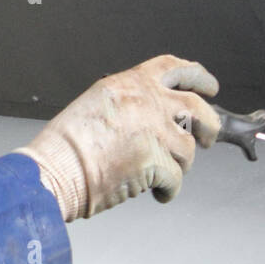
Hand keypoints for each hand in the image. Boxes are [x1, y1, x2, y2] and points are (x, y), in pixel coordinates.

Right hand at [14, 54, 220, 220]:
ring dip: (179, 165)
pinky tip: (158, 194)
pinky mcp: (157, 163)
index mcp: (130, 83)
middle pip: (198, 108)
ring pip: (187, 149)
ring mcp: (155, 132)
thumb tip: (159, 116)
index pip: (174, 69)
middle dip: (208, 125)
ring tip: (160, 175)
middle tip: (207, 138)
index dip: (198, 77)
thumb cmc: (66, 145)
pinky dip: (168, 190)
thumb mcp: (97, 103)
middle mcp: (147, 102)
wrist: (55, 170)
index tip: (209, 87)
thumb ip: (131, 102)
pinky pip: (176, 179)